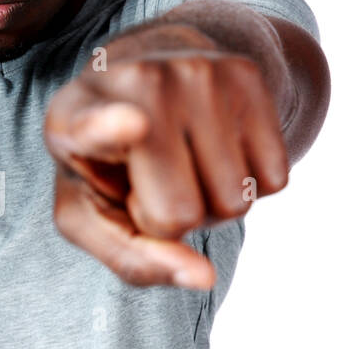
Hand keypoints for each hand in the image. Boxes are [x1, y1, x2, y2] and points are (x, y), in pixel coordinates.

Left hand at [43, 31, 288, 287]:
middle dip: (173, 220)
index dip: (110, 129)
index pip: (93, 127)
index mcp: (72, 119)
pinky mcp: (247, 72)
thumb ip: (133, 259)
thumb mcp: (91, 216)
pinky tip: (214, 147)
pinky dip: (248, 182)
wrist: (147, 70)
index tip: (136, 125)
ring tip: (182, 161)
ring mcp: (196, 70)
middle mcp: (136, 83)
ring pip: (236, 202)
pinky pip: (275, 179)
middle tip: (151, 182)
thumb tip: (203, 278)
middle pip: (181, 212)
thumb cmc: (108, 163)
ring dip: (214, 202)